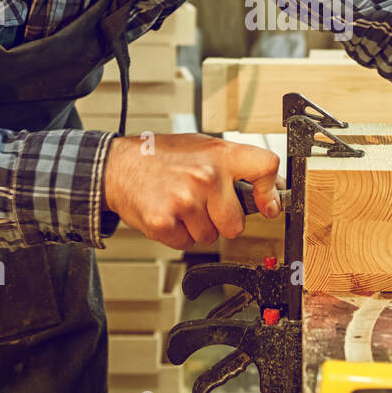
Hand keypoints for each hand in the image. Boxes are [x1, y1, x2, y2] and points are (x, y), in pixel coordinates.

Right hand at [103, 133, 281, 249]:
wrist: (119, 166)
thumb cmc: (163, 157)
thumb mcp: (204, 149)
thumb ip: (237, 166)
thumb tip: (272, 189)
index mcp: (219, 155)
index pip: (265, 166)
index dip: (271, 191)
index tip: (269, 206)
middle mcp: (205, 176)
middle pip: (236, 224)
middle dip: (221, 220)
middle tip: (202, 203)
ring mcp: (184, 200)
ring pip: (210, 236)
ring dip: (196, 227)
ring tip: (180, 204)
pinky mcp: (164, 222)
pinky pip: (186, 243)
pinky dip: (177, 234)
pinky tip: (168, 213)